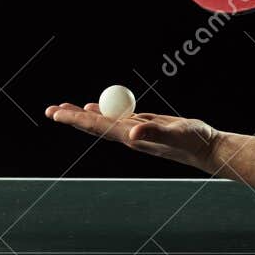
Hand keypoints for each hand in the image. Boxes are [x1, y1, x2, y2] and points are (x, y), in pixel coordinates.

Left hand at [43, 103, 220, 170]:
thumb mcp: (174, 134)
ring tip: (63, 109)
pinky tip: (93, 106)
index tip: (57, 114)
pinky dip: (101, 110)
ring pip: (101, 120)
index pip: (97, 126)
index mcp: (130, 137)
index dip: (76, 119)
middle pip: (92, 125)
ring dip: (82, 114)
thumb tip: (130, 133)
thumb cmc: (192, 141)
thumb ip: (153, 132)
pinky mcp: (141, 124)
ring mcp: (133, 130)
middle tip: (49, 111)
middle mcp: (127, 135)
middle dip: (70, 118)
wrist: (205, 147)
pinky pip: (115, 116)